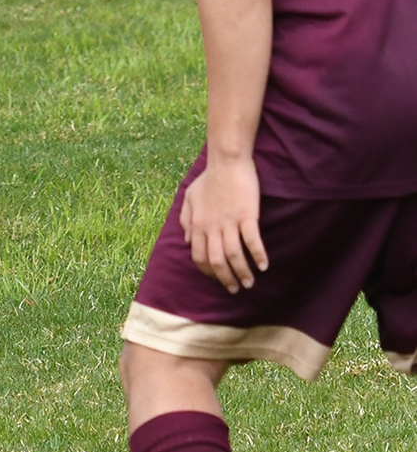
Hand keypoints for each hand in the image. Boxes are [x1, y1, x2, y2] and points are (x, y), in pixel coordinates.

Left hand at [180, 155, 268, 293]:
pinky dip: (258, 256)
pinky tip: (264, 266)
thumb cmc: (210, 178)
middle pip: (216, 262)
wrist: (226, 162)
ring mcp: (229, 222)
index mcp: (197, 224)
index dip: (208, 271)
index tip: (217, 279)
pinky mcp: (247, 216)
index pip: (199, 256)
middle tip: (234, 289)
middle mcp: (211, 227)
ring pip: (234, 256)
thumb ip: (186, 219)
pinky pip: (252, 241)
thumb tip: (187, 241)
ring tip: (250, 283)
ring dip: (242, 273)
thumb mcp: (190, 197)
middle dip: (225, 279)